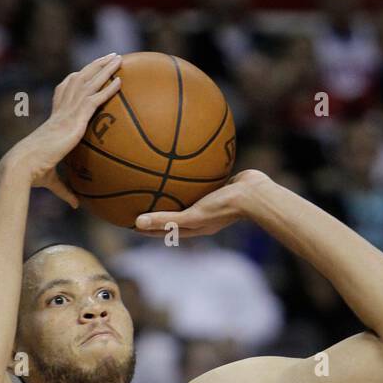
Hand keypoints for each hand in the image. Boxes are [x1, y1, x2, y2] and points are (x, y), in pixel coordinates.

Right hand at [4, 53, 121, 206]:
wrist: (24, 166)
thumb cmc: (33, 174)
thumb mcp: (52, 180)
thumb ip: (65, 189)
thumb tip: (76, 205)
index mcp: (54, 118)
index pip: (65, 92)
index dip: (75, 79)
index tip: (84, 71)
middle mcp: (61, 110)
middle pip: (80, 80)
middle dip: (95, 66)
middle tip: (110, 56)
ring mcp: (67, 112)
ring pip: (88, 83)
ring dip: (104, 69)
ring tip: (119, 57)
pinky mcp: (73, 120)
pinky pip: (94, 99)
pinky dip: (107, 88)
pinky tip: (120, 81)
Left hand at [135, 169, 269, 237]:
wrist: (254, 194)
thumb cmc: (224, 208)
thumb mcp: (191, 216)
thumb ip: (166, 220)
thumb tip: (137, 222)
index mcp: (193, 226)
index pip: (163, 229)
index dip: (146, 226)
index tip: (127, 219)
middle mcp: (200, 214)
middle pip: (171, 211)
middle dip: (154, 205)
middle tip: (134, 194)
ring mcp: (210, 199)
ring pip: (184, 192)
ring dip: (171, 184)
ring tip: (154, 170)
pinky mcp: (218, 184)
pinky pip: (198, 175)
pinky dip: (188, 167)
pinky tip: (179, 152)